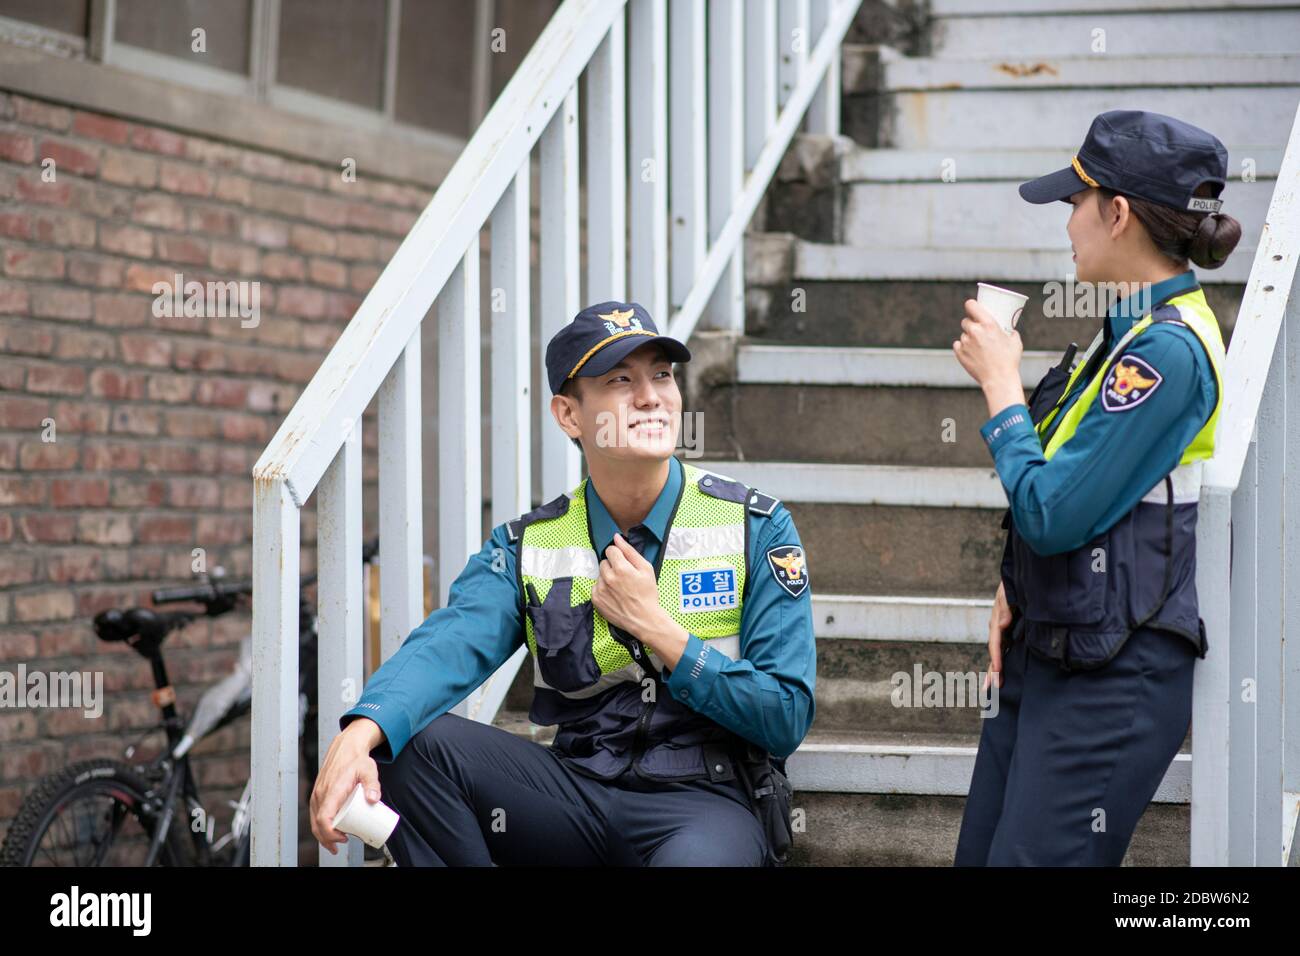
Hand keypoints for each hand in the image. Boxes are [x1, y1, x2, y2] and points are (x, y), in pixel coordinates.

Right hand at [310, 719, 383, 854]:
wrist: (346, 746)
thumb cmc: (356, 758)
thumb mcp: (369, 770)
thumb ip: (373, 784)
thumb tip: (373, 799)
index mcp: (332, 790)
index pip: (324, 819)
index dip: (331, 834)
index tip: (343, 837)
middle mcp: (321, 793)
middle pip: (317, 824)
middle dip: (327, 839)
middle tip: (341, 844)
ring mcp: (317, 794)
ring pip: (314, 820)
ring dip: (323, 834)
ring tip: (337, 841)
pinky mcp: (318, 793)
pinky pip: (315, 813)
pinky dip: (320, 825)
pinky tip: (330, 830)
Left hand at [591, 533, 664, 636]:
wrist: (644, 619)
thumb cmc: (648, 593)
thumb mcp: (646, 568)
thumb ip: (629, 551)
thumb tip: (617, 537)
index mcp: (621, 568)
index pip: (611, 550)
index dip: (618, 555)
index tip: (624, 563)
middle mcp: (608, 577)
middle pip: (604, 562)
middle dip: (613, 566)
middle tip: (624, 577)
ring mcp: (601, 589)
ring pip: (600, 575)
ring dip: (608, 578)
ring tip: (620, 588)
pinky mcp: (596, 600)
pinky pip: (596, 587)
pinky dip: (603, 589)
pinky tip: (614, 595)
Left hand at [953, 299, 1023, 411]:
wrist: (999, 379)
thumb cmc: (1009, 360)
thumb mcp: (1015, 341)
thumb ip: (1009, 331)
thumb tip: (1009, 328)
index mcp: (988, 324)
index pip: (971, 305)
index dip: (970, 305)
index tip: (972, 307)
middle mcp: (975, 331)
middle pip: (966, 320)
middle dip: (971, 323)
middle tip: (977, 328)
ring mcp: (966, 342)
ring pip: (963, 334)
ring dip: (968, 337)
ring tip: (978, 345)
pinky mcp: (960, 353)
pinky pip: (958, 345)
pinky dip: (963, 347)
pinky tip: (971, 351)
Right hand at [983, 581, 1011, 692]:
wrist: (1021, 577)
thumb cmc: (1014, 584)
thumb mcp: (1008, 591)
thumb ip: (1005, 607)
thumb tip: (1003, 625)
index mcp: (998, 621)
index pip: (995, 644)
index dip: (996, 658)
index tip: (997, 672)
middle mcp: (1000, 629)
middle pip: (994, 653)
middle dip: (992, 671)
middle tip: (990, 689)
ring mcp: (1005, 631)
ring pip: (999, 653)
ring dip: (995, 669)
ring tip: (992, 687)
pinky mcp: (1012, 631)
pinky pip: (1006, 648)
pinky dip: (1002, 661)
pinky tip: (1001, 673)